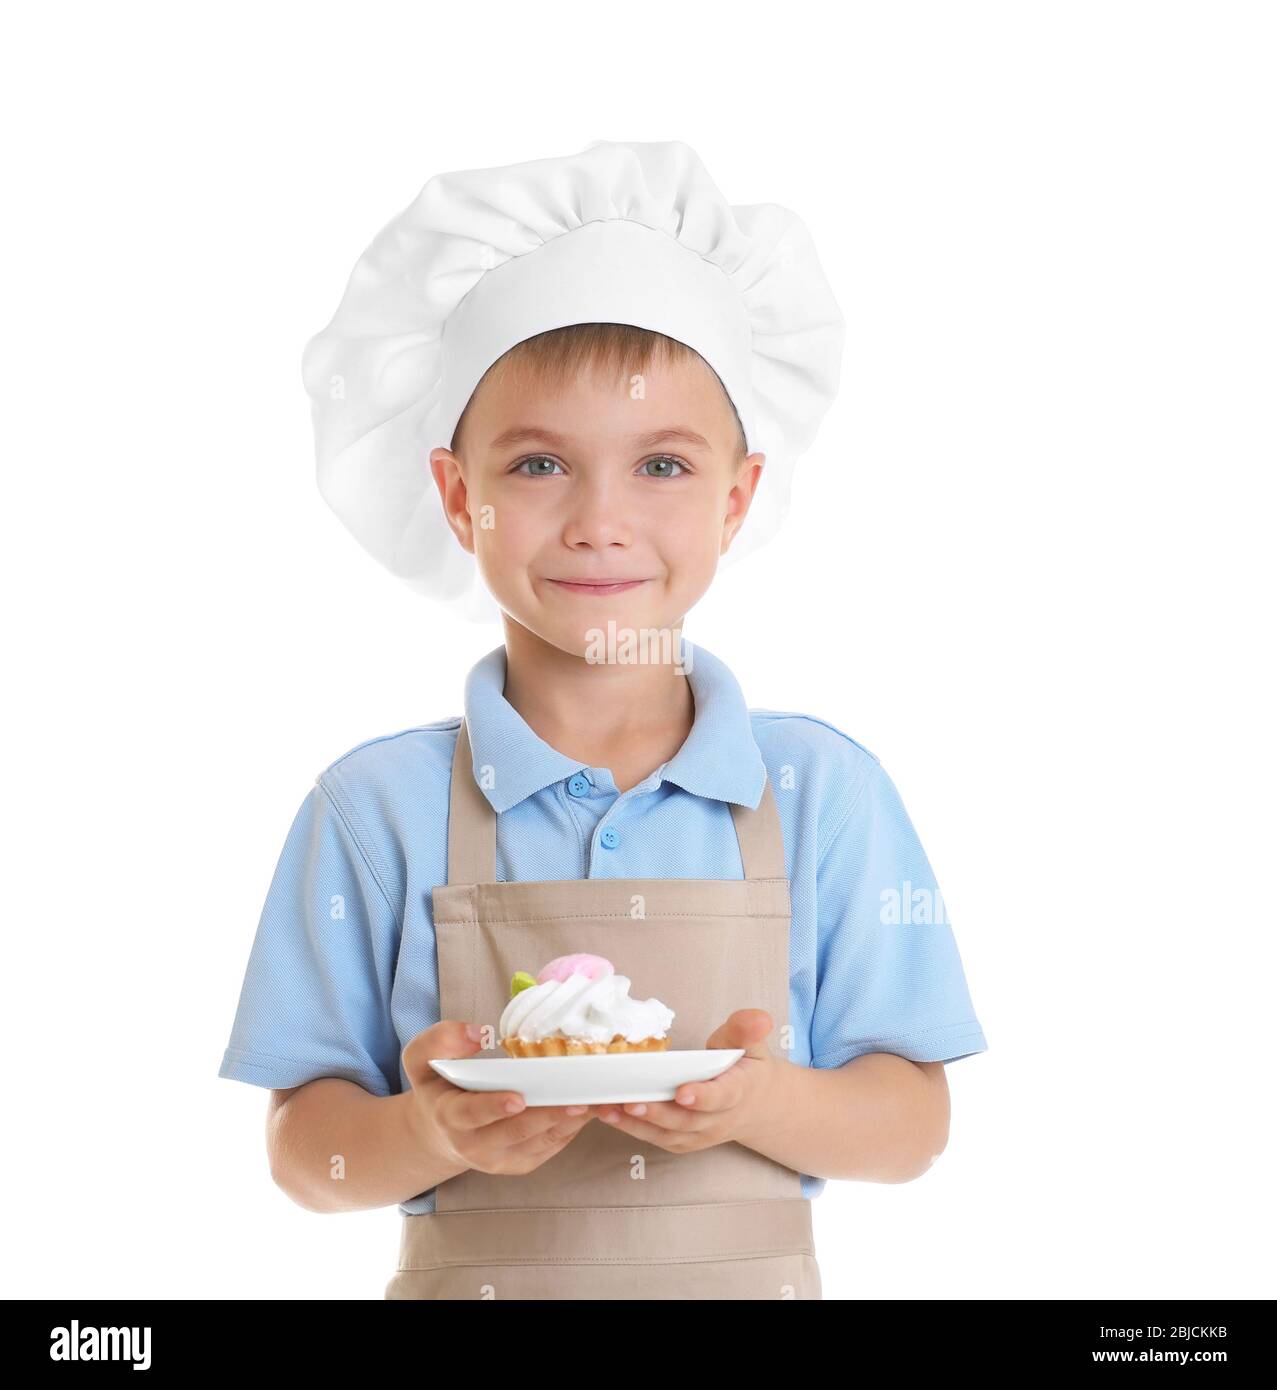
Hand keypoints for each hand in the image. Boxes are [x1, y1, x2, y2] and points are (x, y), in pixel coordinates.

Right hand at [401, 1021, 592, 1175]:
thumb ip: (441, 1040)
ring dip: (567, 1123)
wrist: (440, 1131)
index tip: (518, 1097)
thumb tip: (479, 1033)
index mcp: (449, 1116)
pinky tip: (587, 1109)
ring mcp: (498, 1159)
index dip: (495, 1107)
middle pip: (515, 1132)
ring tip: (594, 1101)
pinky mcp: (519, 1164)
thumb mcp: (422, 1058)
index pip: (472, 1114)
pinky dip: (571, 1130)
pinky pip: (549, 1148)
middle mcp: (474, 1145)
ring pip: (538, 1143)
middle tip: (578, 1099)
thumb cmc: (438, 1086)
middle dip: (547, 1116)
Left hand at [594, 1009, 781, 1153]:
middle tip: (632, 1101)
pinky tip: (608, 1113)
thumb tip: (758, 1019)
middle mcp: (718, 1119)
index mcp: (738, 1092)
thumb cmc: (747, 1068)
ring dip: (636, 1123)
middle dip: (658, 1112)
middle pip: (686, 1120)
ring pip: (667, 1133)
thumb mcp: (752, 1044)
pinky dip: (631, 1129)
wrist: (756, 1106)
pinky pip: (655, 1138)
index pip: (721, 1097)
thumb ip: (746, 1030)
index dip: (702, 1096)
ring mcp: (699, 1134)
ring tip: (608, 1108)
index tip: (683, 1091)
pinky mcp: (682, 1141)